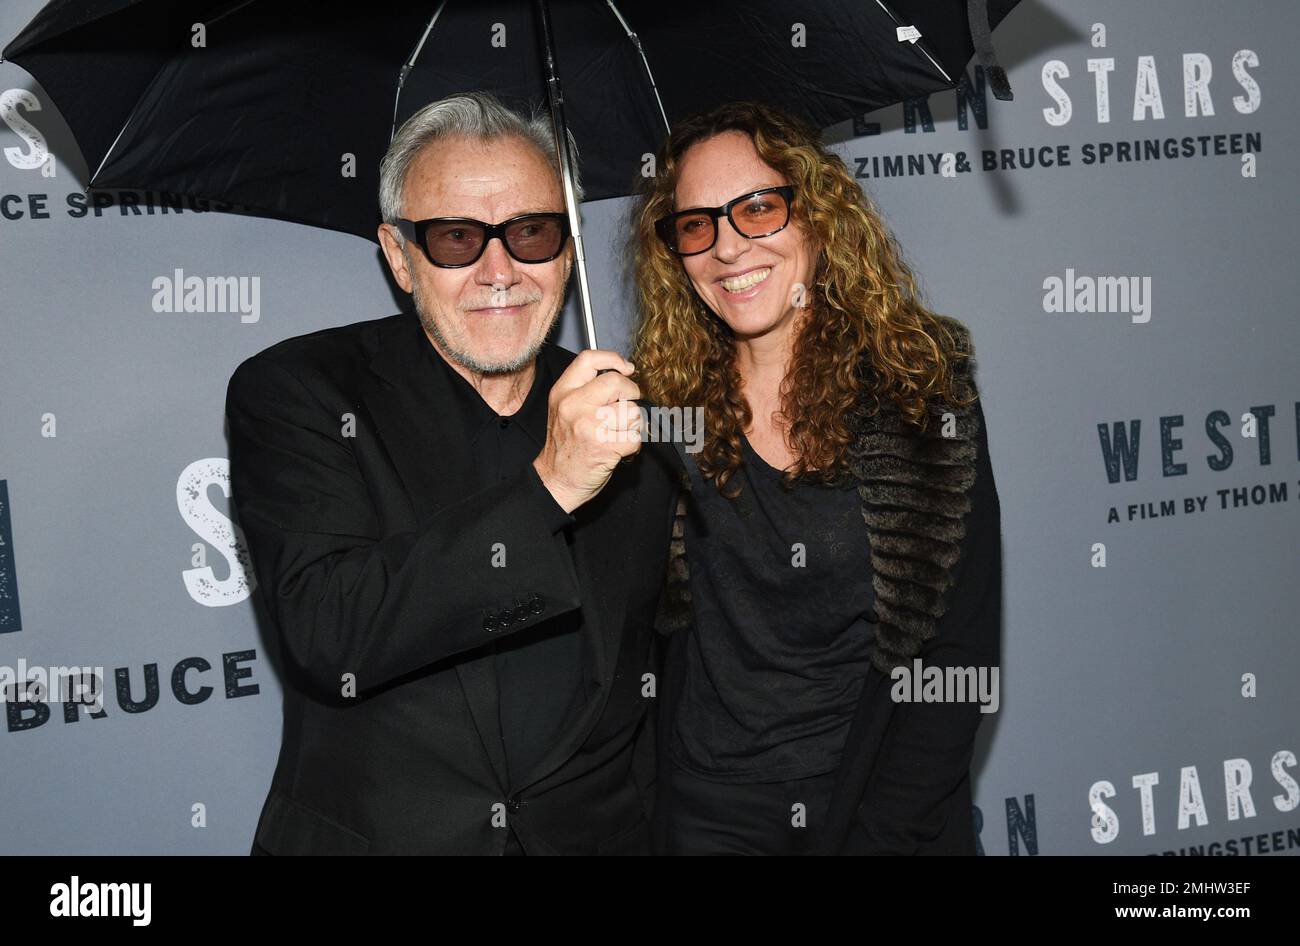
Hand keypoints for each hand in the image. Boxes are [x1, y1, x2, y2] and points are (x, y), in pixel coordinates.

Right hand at [532, 350, 642, 513]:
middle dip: (631, 394)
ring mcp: (589, 425)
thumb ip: (586, 389)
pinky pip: (636, 436)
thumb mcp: (563, 409)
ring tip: (618, 433)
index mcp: (563, 392)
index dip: (614, 359)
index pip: (589, 359)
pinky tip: (619, 448)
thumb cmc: (565, 446)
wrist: (555, 481)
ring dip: (632, 424)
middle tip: (626, 407)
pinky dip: (634, 444)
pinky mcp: (605, 446)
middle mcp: (574, 405)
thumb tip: (623, 373)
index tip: (627, 369)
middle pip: (617, 382)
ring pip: (632, 411)